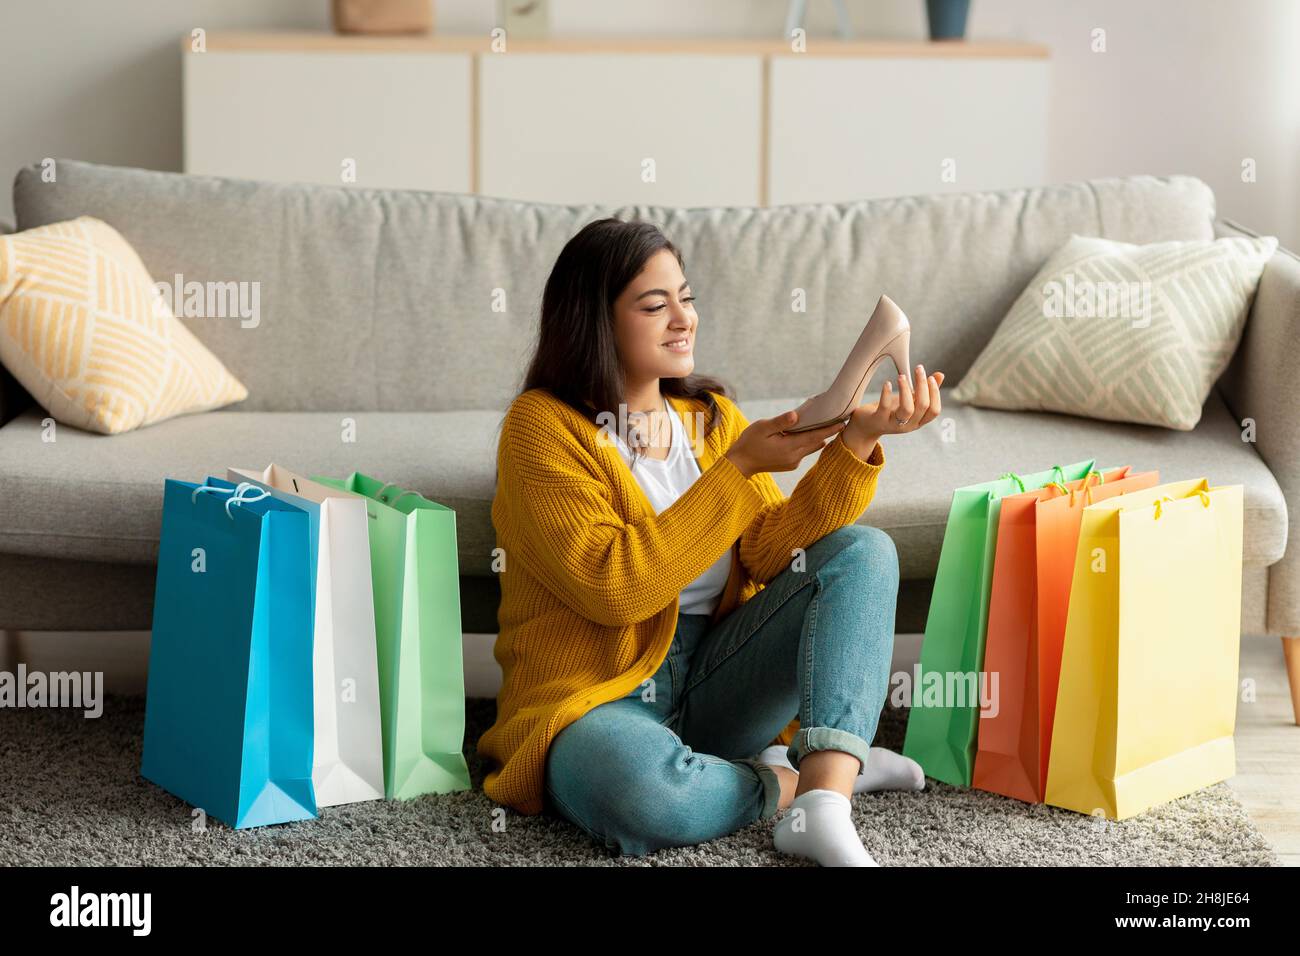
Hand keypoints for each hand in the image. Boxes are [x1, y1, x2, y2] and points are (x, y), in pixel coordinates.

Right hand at [724, 411, 847, 478]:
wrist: (740, 463)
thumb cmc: (749, 443)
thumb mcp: (762, 428)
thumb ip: (780, 422)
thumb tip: (796, 415)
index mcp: (789, 447)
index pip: (815, 436)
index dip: (830, 429)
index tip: (843, 422)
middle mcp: (795, 457)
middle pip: (816, 442)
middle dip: (827, 431)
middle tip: (839, 419)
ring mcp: (793, 462)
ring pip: (811, 447)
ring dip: (818, 437)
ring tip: (827, 424)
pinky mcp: (789, 464)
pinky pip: (803, 451)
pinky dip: (807, 442)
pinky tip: (807, 433)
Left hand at [842, 365, 944, 457]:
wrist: (866, 426)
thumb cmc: (891, 411)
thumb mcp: (910, 400)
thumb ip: (925, 390)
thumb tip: (940, 375)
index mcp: (918, 421)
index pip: (934, 410)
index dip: (935, 393)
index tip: (929, 377)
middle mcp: (909, 426)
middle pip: (923, 406)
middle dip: (922, 385)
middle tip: (918, 368)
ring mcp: (893, 425)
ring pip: (907, 409)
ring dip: (906, 390)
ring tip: (901, 376)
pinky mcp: (878, 421)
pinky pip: (884, 408)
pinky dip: (886, 394)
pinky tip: (887, 383)